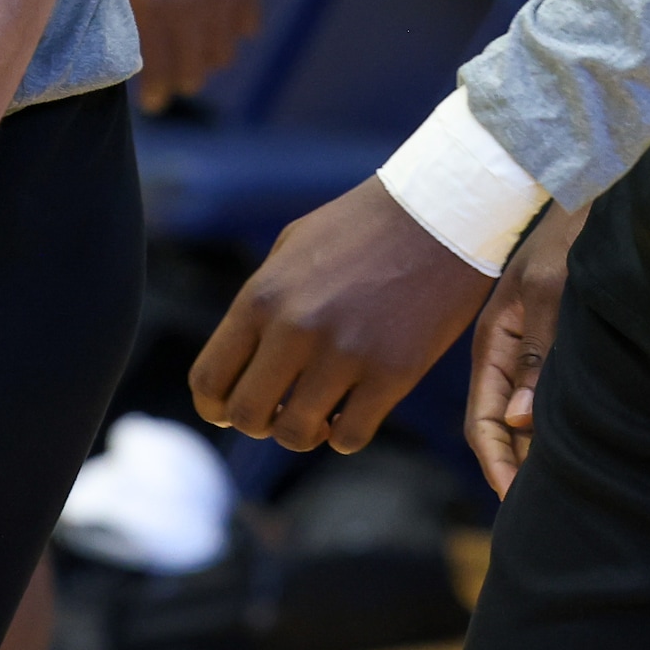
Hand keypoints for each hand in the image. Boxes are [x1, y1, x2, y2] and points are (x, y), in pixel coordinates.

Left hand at [119, 0, 264, 99]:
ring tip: (202, 62)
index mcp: (155, 2)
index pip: (161, 67)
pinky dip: (238, 28)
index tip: (155, 103)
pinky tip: (230, 31)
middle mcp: (193, 2)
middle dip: (184, 81)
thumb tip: (124, 29)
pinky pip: (248, 16)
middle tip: (175, 87)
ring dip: (213, 59)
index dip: (158, 92)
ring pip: (226, 48)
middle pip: (197, 66)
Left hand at [192, 177, 495, 454]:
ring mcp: (345, 354)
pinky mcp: (393, 374)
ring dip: (303, 431)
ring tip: (318, 412)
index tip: (230, 408)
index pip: (209, 380)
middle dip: (257, 422)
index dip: (214, 405)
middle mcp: (296, 329)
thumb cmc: (361, 226)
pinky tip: (352, 411)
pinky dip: (345, 434)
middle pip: (247, 416)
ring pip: (296, 435)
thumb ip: (260, 304)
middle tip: (279, 410)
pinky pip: (350, 437)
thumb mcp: (292, 248)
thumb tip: (238, 363)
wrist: (439, 212)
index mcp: (263, 296)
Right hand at [466, 199, 580, 494]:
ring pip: (523, 417)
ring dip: (535, 453)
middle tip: (545, 514)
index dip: (498, 466)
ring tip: (560, 493)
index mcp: (494, 342)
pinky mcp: (553, 345)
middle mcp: (506, 353)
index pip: (484, 422)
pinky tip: (573, 448)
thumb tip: (521, 422)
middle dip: (515, 470)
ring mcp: (528, 350)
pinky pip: (545, 399)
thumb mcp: (555, 290)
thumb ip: (540, 354)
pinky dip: (553, 429)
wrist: (592, 191)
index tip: (518, 503)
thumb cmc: (572, 236)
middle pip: (501, 428)